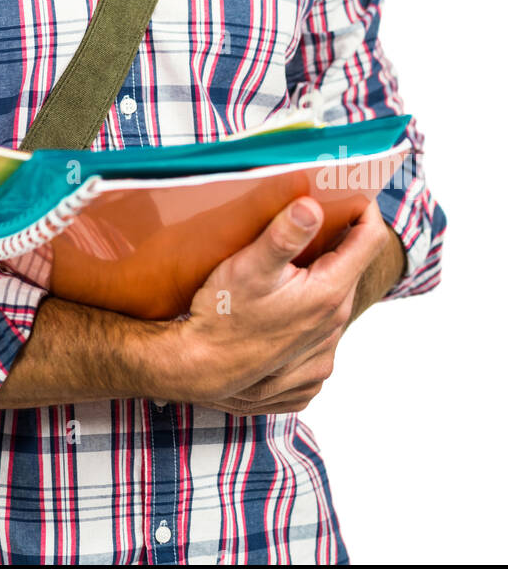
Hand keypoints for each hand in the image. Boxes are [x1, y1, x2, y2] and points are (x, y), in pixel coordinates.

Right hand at [172, 194, 389, 409]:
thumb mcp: (249, 266)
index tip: (349, 192)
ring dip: (317, 283)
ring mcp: (323, 356)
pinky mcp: (309, 376)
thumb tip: (313, 205)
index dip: (364, 208)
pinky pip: (318, 337)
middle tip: (301, 225)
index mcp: (329, 294)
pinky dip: (305, 318)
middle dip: (333, 245)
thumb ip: (285, 234)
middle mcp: (334, 327)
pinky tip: (276, 314)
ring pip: (333, 303)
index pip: (371, 239)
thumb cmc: (221, 316)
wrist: (197, 371)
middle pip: (349, 270)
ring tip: (281, 274)